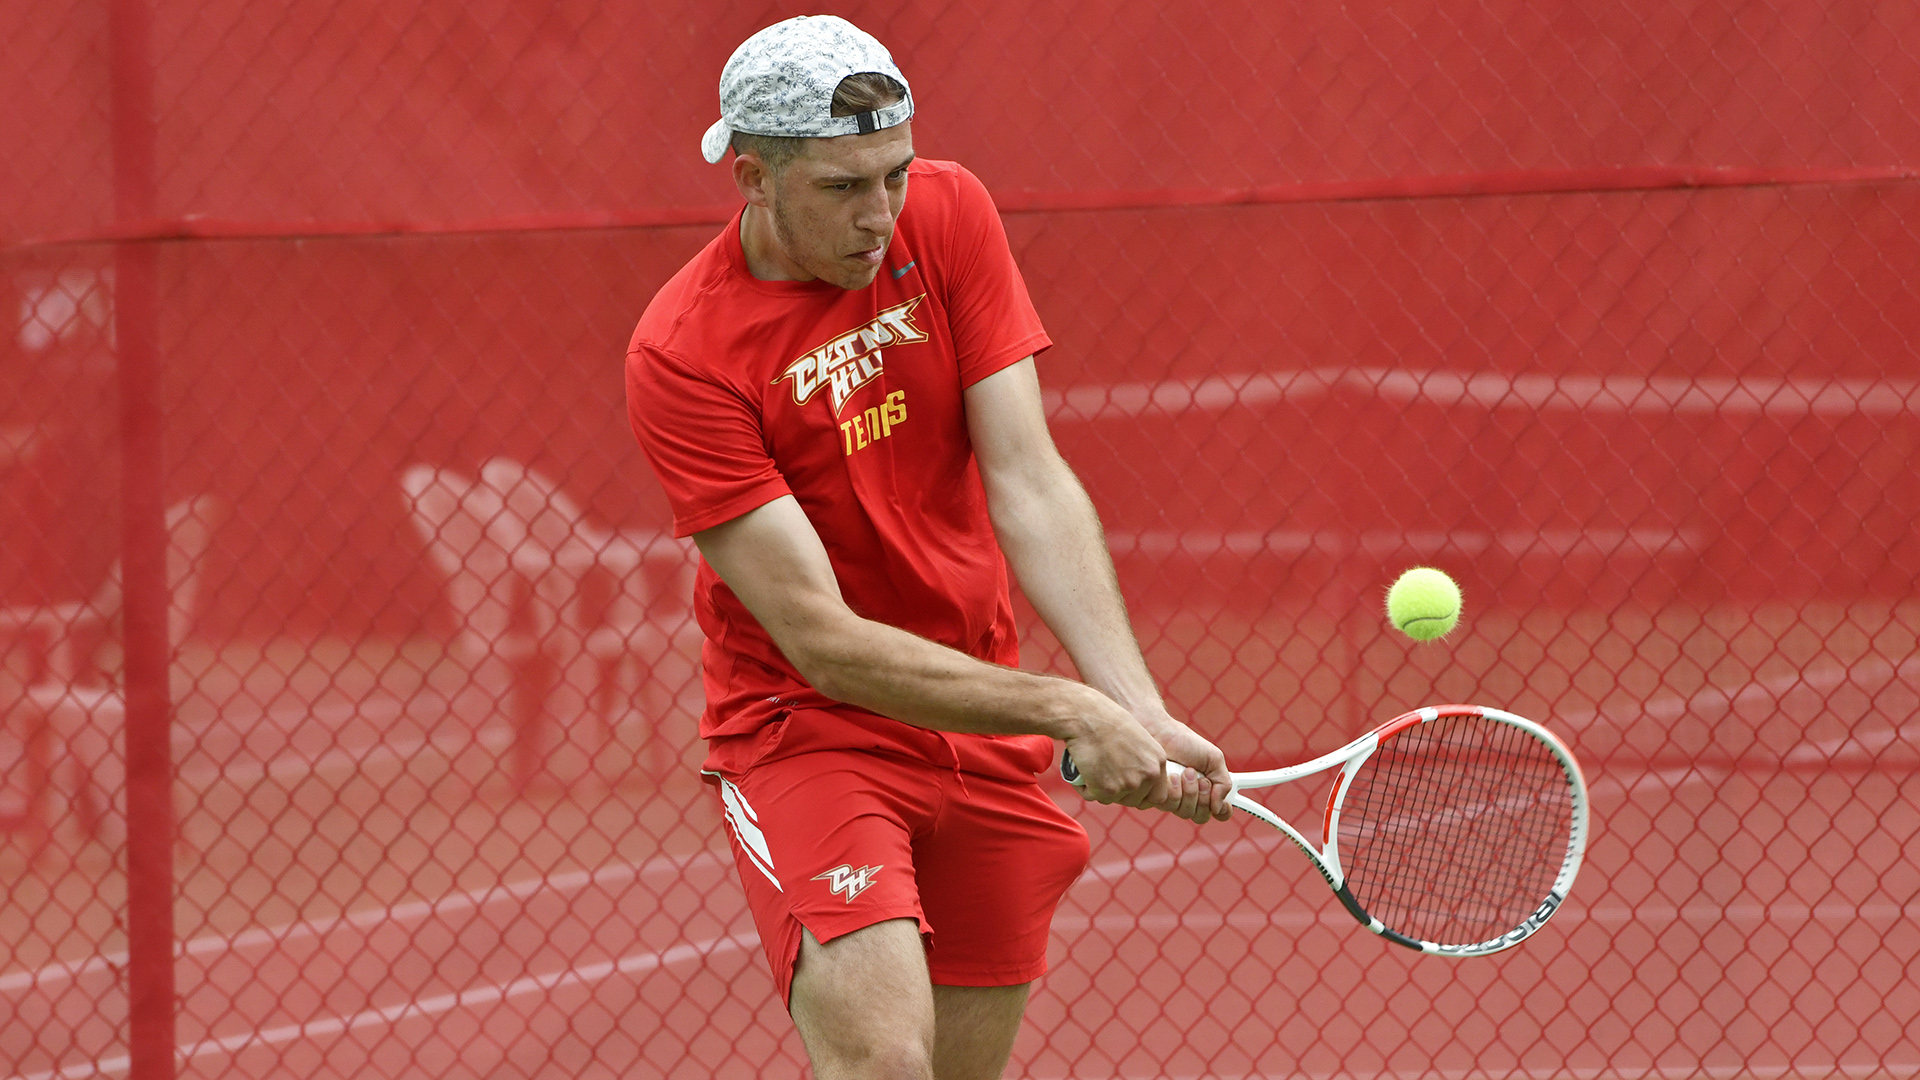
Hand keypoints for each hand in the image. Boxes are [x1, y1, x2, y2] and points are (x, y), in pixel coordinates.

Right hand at [1060, 693, 1171, 809]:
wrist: (1086, 716)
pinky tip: (1082, 773)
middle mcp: (1148, 775)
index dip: (1143, 795)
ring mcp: (1128, 784)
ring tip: (1092, 771)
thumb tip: (1139, 778)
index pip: (1159, 796)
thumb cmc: (1107, 721)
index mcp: (1158, 762)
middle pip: (1136, 801)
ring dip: (1102, 791)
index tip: (1129, 788)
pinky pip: (1094, 797)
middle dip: (1121, 795)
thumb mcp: (1139, 739)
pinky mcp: (1106, 790)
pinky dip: (1086, 788)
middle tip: (1106, 777)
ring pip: (1114, 800)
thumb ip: (1144, 760)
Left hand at [1136, 711, 1232, 823]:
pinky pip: (1169, 806)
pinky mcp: (1156, 797)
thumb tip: (1220, 807)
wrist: (1158, 733)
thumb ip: (1223, 783)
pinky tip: (1171, 776)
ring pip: (1185, 812)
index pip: (1218, 811)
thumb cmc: (1184, 742)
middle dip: (1203, 797)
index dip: (1222, 811)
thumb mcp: (1213, 759)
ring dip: (1189, 791)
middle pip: (1201, 816)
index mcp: (1207, 788)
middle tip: (1200, 778)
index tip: (1222, 804)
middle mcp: (1190, 797)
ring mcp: (1172, 798)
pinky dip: (1174, 791)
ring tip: (1185, 771)